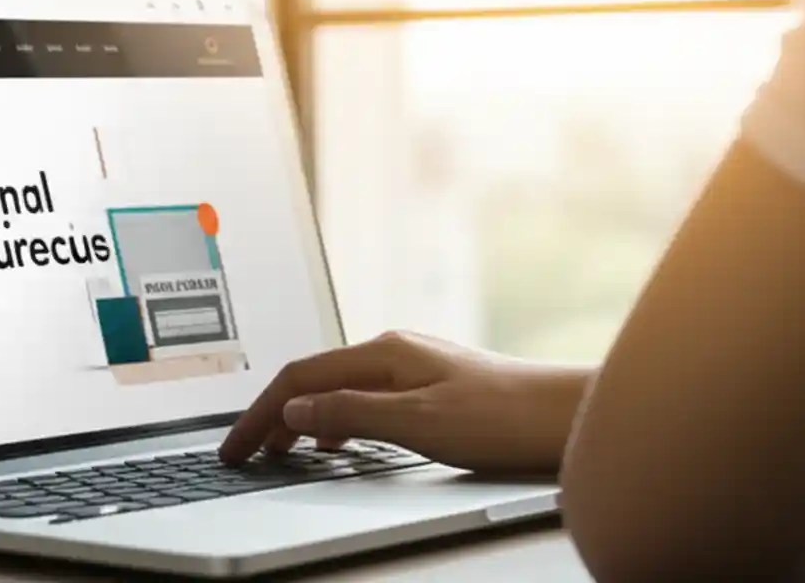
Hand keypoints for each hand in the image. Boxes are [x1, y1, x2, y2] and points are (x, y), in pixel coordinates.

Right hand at [219, 330, 591, 473]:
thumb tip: (294, 414)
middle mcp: (394, 351)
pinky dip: (335, 421)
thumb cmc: (504, 416)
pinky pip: (362, 397)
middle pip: (313, 379)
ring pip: (337, 388)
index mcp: (383, 352)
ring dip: (302, 420)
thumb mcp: (416, 422)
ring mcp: (413, 365)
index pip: (299, 379)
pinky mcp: (431, 384)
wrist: (569, 414)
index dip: (260, 415)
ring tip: (281, 452)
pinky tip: (340, 445)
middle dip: (273, 416)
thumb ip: (350, 415)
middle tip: (247, 453)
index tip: (236, 448)